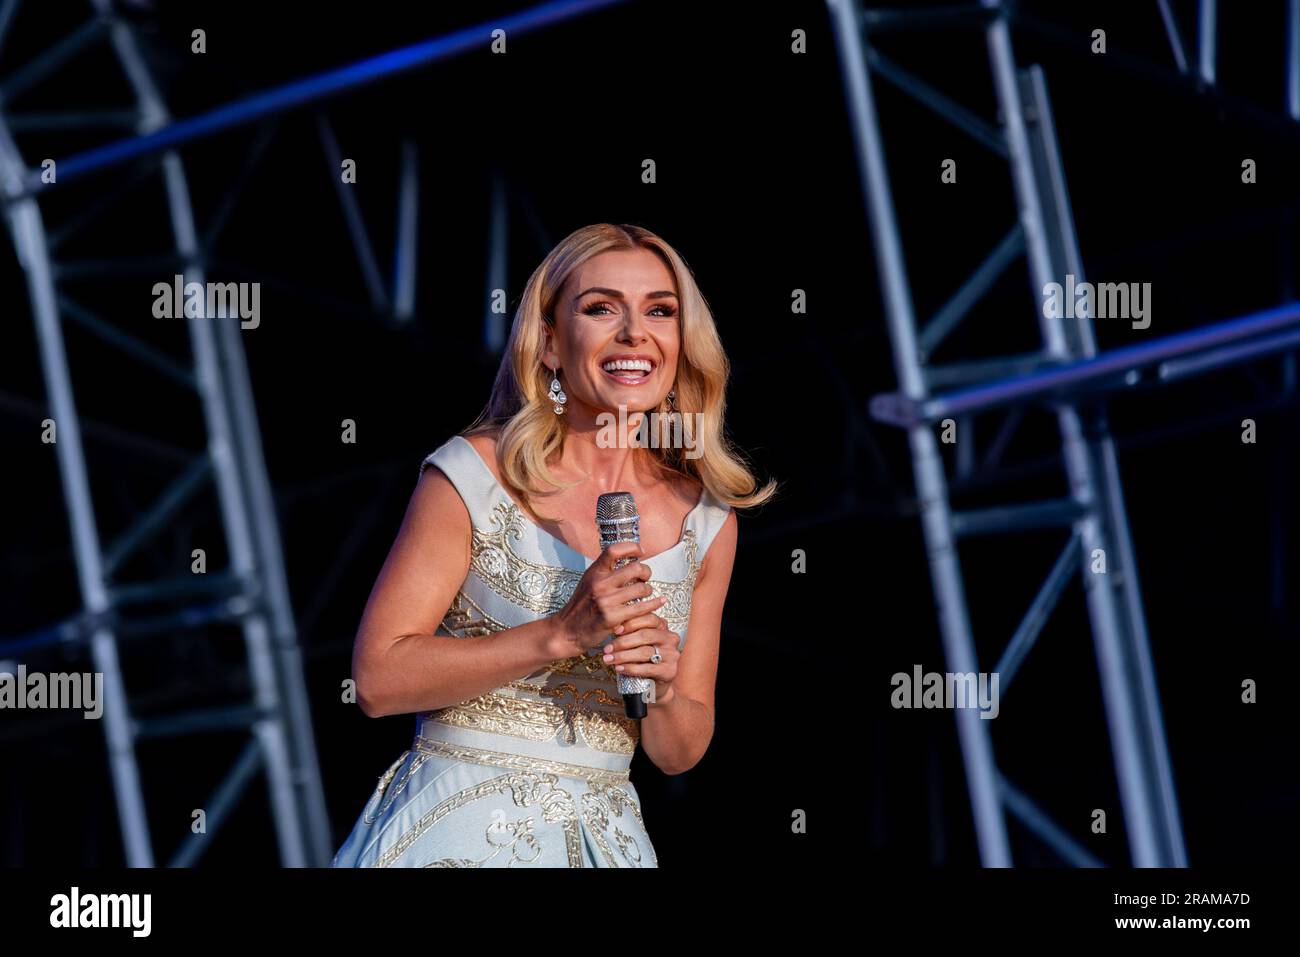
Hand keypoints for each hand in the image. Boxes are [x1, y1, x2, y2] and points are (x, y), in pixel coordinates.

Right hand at [547, 541, 667, 657]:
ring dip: (648, 590)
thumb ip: (604, 573)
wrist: (566, 631)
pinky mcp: (612, 618)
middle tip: (646, 577)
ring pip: (642, 588)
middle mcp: (599, 584)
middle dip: (646, 571)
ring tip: (645, 593)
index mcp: (594, 572)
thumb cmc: (580, 607)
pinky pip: (641, 608)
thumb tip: (628, 561)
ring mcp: (606, 601)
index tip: (641, 551)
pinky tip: (658, 603)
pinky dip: (653, 605)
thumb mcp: (588, 583)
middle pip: (635, 568)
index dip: (631, 547)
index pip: (614, 550)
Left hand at [600, 609, 679, 704]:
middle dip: (623, 642)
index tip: (615, 630)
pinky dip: (630, 668)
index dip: (631, 623)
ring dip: (623, 656)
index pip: (649, 619)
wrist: (654, 684)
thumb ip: (631, 632)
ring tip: (609, 659)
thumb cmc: (643, 659)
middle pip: (645, 635)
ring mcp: (672, 655)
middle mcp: (670, 638)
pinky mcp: (669, 671)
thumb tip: (614, 626)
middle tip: (607, 649)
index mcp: (663, 627)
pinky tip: (619, 668)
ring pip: (644, 652)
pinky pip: (647, 668)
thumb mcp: (638, 642)